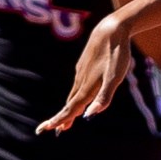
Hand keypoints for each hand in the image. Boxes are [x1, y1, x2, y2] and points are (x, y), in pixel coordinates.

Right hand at [38, 15, 134, 132]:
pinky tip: (77, 97)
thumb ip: (103, 98)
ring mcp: (82, 73)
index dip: (58, 120)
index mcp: (87, 87)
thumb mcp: (115, 78)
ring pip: (73, 95)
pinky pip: (77, 86)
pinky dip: (75, 96)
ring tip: (66, 120)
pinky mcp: (84, 66)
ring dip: (68, 108)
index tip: (44, 129)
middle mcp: (81, 81)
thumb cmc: (116, 54)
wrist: (111, 29)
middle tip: (51, 130)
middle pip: (69, 104)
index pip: (70, 109)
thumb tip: (88, 117)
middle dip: (60, 118)